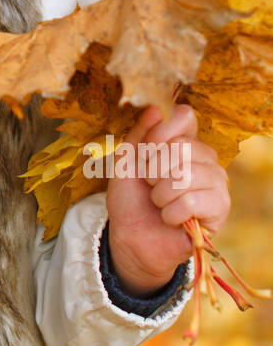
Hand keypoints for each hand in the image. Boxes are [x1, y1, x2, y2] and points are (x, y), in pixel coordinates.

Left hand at [105, 103, 229, 296]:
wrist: (131, 237)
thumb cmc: (131, 198)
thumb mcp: (126, 160)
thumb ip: (140, 132)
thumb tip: (156, 108)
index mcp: (185, 140)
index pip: (184, 117)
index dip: (159, 133)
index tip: (145, 152)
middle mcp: (205, 157)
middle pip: (181, 147)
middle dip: (154, 171)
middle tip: (151, 185)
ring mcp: (216, 182)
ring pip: (186, 175)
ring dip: (160, 194)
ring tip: (160, 203)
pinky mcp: (220, 208)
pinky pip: (191, 200)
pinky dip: (171, 212)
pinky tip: (171, 218)